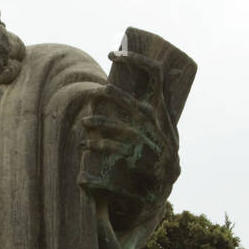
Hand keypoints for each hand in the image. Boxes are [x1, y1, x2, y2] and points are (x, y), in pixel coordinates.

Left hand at [78, 53, 179, 230]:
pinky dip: (100, 152)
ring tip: (84, 125)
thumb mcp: (148, 129)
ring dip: (102, 127)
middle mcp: (164, 131)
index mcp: (164, 115)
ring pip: (127, 134)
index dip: (137, 60)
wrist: (158, 194)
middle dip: (115, 98)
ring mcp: (158, 153)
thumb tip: (116, 80)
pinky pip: (120, 158)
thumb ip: (137, 107)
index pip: (157, 76)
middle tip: (95, 95)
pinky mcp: (147, 171)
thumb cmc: (148, 157)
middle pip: (140, 107)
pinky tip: (86, 151)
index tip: (114, 54)